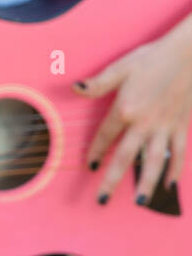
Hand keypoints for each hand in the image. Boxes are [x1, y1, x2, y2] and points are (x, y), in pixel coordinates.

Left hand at [73, 29, 191, 203]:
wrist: (189, 54)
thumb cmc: (153, 58)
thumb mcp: (121, 67)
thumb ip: (98, 84)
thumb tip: (74, 88)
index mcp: (126, 109)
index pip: (105, 137)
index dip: (95, 152)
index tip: (90, 167)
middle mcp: (145, 123)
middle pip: (125, 158)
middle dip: (112, 180)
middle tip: (101, 200)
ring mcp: (165, 127)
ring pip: (154, 161)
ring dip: (146, 183)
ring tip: (139, 201)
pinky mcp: (182, 126)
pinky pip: (179, 153)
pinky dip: (175, 170)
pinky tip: (170, 186)